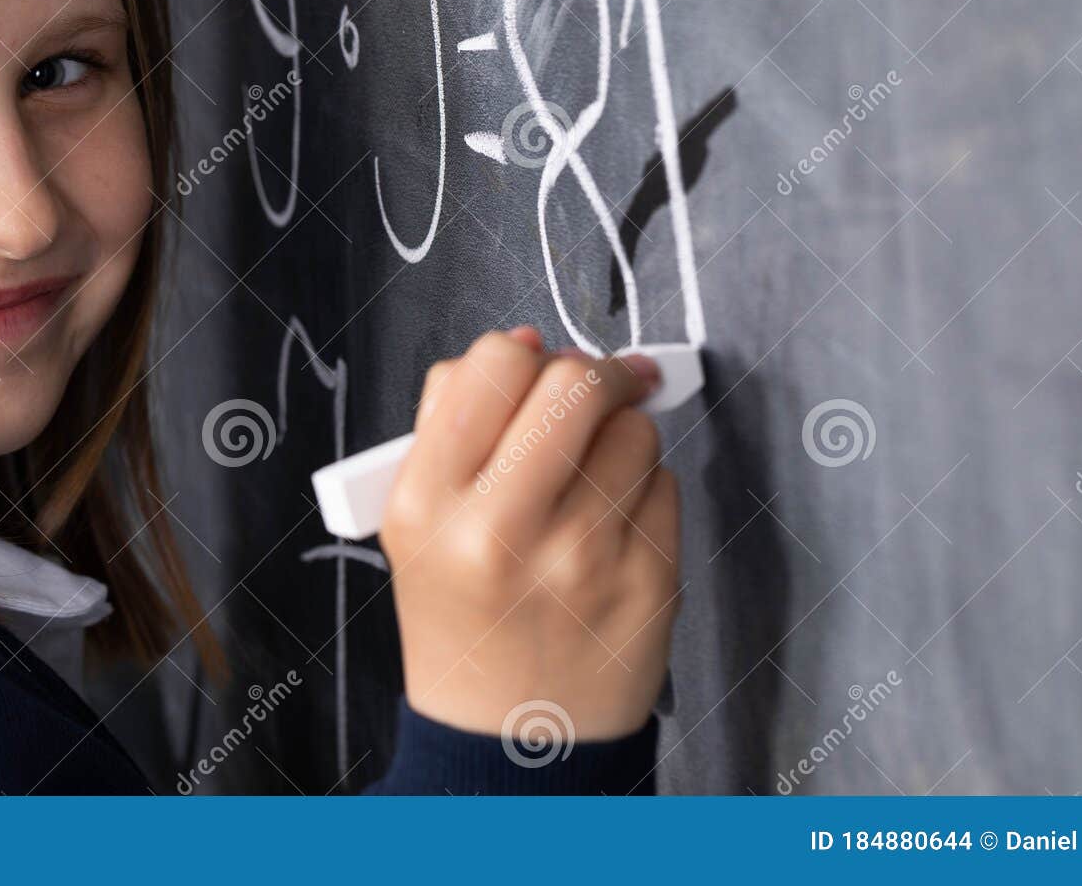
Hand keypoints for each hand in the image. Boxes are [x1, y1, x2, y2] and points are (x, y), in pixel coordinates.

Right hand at [379, 326, 681, 740]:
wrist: (511, 739)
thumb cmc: (465, 614)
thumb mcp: (416, 520)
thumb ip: (453, 421)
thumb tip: (529, 341)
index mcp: (429, 503)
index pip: (493, 365)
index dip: (523, 353)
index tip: (538, 367)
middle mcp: (502, 530)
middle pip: (576, 382)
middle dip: (594, 372)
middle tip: (598, 387)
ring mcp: (583, 558)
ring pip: (634, 429)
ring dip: (621, 434)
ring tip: (593, 476)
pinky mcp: (649, 581)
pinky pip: (666, 483)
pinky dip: (645, 490)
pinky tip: (613, 526)